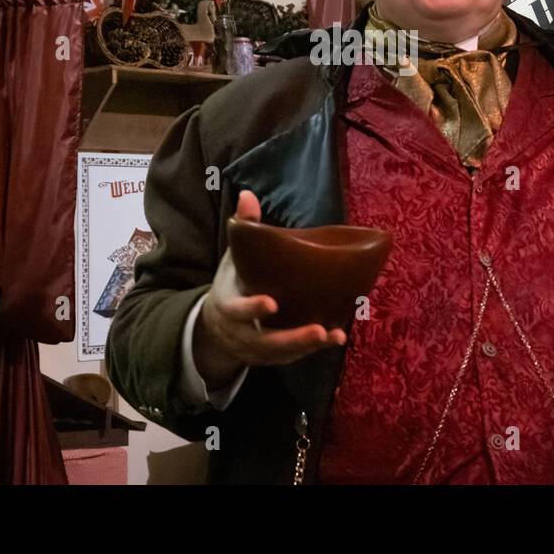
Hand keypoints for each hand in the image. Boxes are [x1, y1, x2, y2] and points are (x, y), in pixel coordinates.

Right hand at [194, 190, 347, 386]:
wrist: (216, 327)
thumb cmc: (233, 284)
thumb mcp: (232, 258)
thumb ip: (243, 230)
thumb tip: (248, 195)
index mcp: (229, 305)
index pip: (238, 309)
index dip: (252, 308)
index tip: (271, 302)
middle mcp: (242, 332)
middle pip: (265, 341)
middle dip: (291, 339)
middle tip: (318, 331)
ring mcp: (257, 349)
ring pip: (281, 353)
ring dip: (307, 347)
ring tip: (333, 336)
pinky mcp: (272, 358)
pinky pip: (291, 358)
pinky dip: (313, 351)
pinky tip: (336, 338)